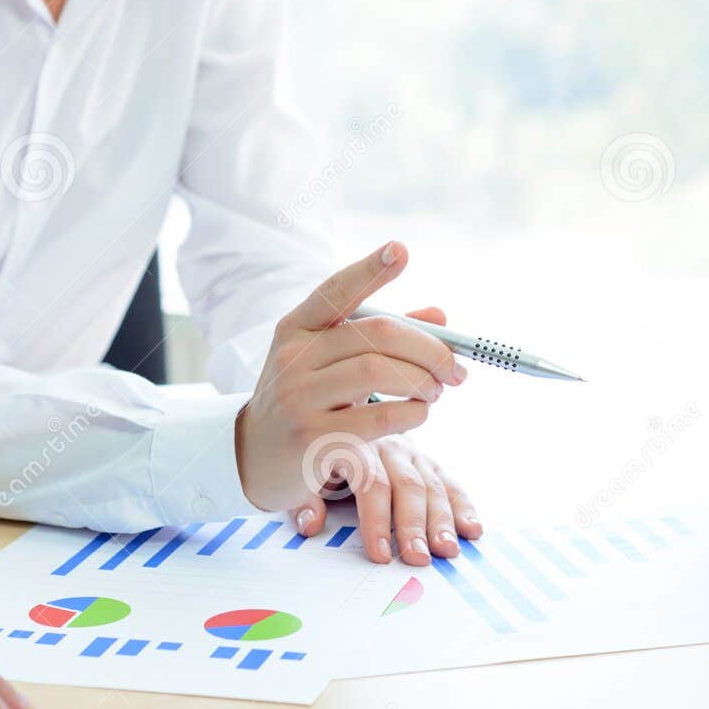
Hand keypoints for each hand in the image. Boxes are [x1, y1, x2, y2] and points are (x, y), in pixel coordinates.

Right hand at [236, 241, 477, 563]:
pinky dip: (412, 413)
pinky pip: (378, 418)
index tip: (400, 250)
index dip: (369, 269)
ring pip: (377, 372)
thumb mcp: (328, 362)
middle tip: (453, 369)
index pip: (335, 291)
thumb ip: (379, 337)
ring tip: (436, 391)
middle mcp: (292, 357)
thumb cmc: (305, 401)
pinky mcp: (312, 438)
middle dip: (429, 349)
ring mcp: (298, 398)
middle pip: (376, 335)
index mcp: (296, 328)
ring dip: (422, 381)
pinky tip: (419, 414)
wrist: (254, 459)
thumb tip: (439, 315)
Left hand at [298, 434, 480, 565]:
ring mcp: (409, 452)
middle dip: (414, 524)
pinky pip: (448, 481)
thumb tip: (310, 524)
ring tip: (448, 550)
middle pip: (406, 484)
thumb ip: (303, 498)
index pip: (370, 482)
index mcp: (352, 444)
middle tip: (418, 557)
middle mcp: (385, 445)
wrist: (332, 413)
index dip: (377, 520)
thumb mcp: (298, 472)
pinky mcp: (426, 460)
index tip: (381, 554)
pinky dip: (463, 505)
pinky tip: (472, 529)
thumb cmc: (313, 453)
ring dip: (442, 520)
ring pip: (430, 484)